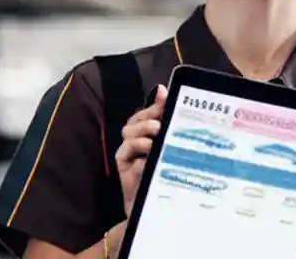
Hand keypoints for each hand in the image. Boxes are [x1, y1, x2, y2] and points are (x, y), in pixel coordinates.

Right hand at [115, 85, 165, 216]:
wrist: (157, 205)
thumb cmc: (165, 173)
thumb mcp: (172, 145)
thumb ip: (167, 119)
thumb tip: (163, 90)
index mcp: (146, 131)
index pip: (146, 113)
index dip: (153, 106)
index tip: (164, 100)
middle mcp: (134, 140)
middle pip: (134, 122)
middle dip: (146, 120)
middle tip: (159, 125)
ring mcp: (127, 154)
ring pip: (129, 137)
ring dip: (141, 136)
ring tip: (154, 141)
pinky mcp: (124, 170)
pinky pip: (127, 160)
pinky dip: (137, 159)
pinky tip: (147, 161)